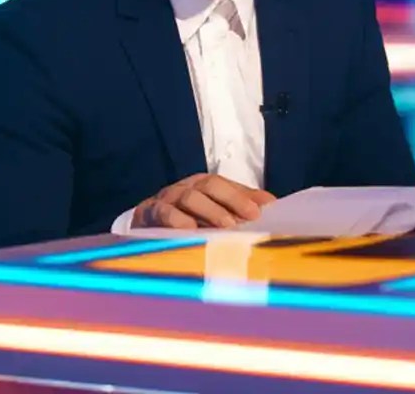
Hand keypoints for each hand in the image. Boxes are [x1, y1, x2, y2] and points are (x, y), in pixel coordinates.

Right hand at [131, 174, 275, 228]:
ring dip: (210, 210)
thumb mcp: (213, 211)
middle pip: (208, 185)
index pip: (223, 183)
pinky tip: (191, 230)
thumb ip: (239, 205)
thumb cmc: (185, 220)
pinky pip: (164, 213)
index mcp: (200, 185)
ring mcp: (166, 199)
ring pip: (189, 197)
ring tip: (226, 226)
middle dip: (231, 200)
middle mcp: (184, 188)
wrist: (143, 227)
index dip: (241, 196)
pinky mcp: (148, 214)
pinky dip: (178, 220)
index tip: (260, 212)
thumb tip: (271, 203)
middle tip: (248, 218)